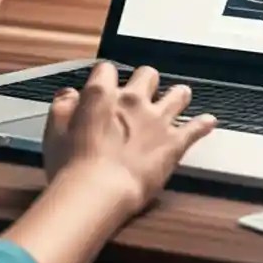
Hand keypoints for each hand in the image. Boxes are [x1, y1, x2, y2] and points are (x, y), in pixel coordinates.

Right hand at [42, 62, 215, 216]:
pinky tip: (209, 121)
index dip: (105, 77)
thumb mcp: (54, 133)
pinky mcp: (173, 143)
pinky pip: (196, 128)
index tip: (105, 85)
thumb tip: (69, 95)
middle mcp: (133, 102)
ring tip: (180, 96)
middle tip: (143, 91)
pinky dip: (203, 124)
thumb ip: (61, 108)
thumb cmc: (72, 168)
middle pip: (147, 75)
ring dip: (178, 95)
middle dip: (145, 81)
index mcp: (102, 96)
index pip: (106, 70)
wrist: (98, 192)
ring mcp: (157, 121)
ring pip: (178, 94)